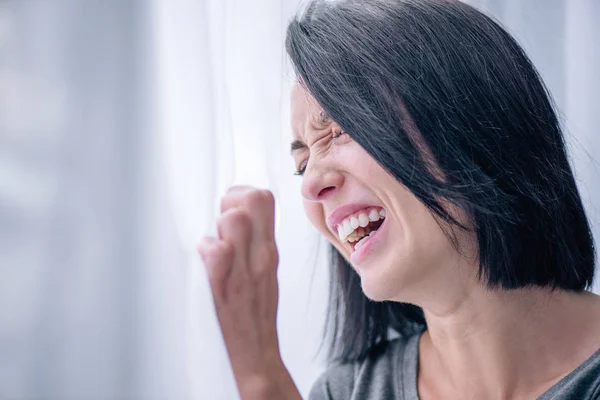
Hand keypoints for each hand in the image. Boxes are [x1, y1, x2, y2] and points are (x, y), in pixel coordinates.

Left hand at [198, 186, 299, 398]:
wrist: (257, 353)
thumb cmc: (256, 312)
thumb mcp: (264, 270)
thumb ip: (253, 241)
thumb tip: (231, 216)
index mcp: (270, 249)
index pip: (264, 197)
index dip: (242, 192)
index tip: (229, 208)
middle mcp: (262, 254)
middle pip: (252, 198)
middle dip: (229, 201)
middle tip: (220, 225)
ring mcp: (245, 268)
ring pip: (232, 220)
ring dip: (217, 228)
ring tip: (214, 247)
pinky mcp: (226, 285)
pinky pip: (216, 251)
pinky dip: (206, 251)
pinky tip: (206, 265)